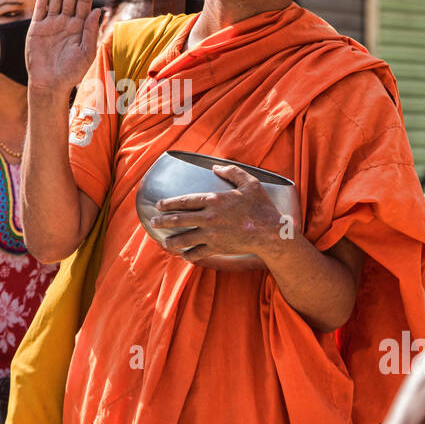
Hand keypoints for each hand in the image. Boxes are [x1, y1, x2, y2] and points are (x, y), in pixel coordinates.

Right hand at [27, 0, 102, 97]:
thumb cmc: (72, 72)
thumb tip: (99, 9)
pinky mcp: (37, 29)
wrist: (50, 84)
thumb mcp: (87, 52)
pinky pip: (41, 9)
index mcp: (80, 27)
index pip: (84, 1)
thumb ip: (91, 31)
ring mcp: (51, 24)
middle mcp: (66, 22)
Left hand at [149, 165, 289, 266]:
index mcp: (214, 200)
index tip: (159, 205)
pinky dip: (189, 255)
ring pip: (185, 239)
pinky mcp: (218, 248)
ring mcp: (212, 234)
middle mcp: (209, 217)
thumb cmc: (262, 206)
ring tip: (164, 243)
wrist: (271, 232)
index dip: (169, 203)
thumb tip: (216, 168)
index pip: (185, 201)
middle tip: (153, 222)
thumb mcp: (250, 182)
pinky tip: (184, 255)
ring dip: (172, 241)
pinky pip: (198, 253)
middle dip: (163, 221)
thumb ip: (231, 172)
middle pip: (179, 219)